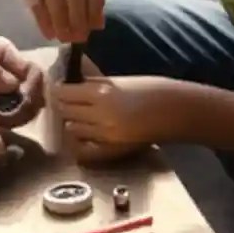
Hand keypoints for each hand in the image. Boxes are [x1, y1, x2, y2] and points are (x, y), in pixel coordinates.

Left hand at [0, 29, 44, 127]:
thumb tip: (14, 86)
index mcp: (0, 51)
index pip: (29, 69)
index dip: (33, 86)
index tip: (26, 102)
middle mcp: (1, 70)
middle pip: (27, 90)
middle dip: (26, 105)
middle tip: (14, 119)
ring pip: (15, 105)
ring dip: (13, 116)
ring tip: (0, 124)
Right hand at [15, 0, 104, 42]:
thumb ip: (92, 4)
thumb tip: (96, 26)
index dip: (95, 8)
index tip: (95, 28)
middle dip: (78, 15)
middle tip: (79, 37)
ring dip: (60, 19)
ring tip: (64, 37)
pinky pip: (36, 3)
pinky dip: (44, 22)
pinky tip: (50, 35)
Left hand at [55, 75, 172, 150]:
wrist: (175, 111)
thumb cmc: (151, 89)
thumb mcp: (119, 81)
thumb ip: (93, 83)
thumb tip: (71, 84)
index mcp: (102, 93)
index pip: (64, 93)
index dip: (58, 90)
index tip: (59, 88)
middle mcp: (99, 115)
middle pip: (64, 111)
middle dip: (63, 105)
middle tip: (68, 102)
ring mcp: (105, 136)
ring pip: (71, 129)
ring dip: (73, 122)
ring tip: (82, 117)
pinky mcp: (112, 151)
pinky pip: (83, 150)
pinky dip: (81, 142)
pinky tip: (86, 136)